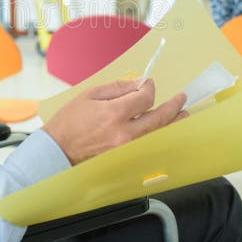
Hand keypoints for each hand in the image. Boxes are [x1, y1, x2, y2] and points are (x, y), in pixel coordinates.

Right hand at [42, 79, 187, 164]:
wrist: (57, 151)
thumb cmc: (69, 122)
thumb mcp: (90, 95)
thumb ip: (116, 88)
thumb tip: (137, 84)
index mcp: (114, 113)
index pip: (145, 99)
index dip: (149, 89)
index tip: (148, 84)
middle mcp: (124, 133)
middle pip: (158, 118)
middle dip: (173, 107)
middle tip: (182, 99)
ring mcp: (126, 148)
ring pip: (157, 134)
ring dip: (172, 123)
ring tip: (183, 115)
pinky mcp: (124, 157)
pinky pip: (148, 145)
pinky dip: (158, 136)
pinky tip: (165, 131)